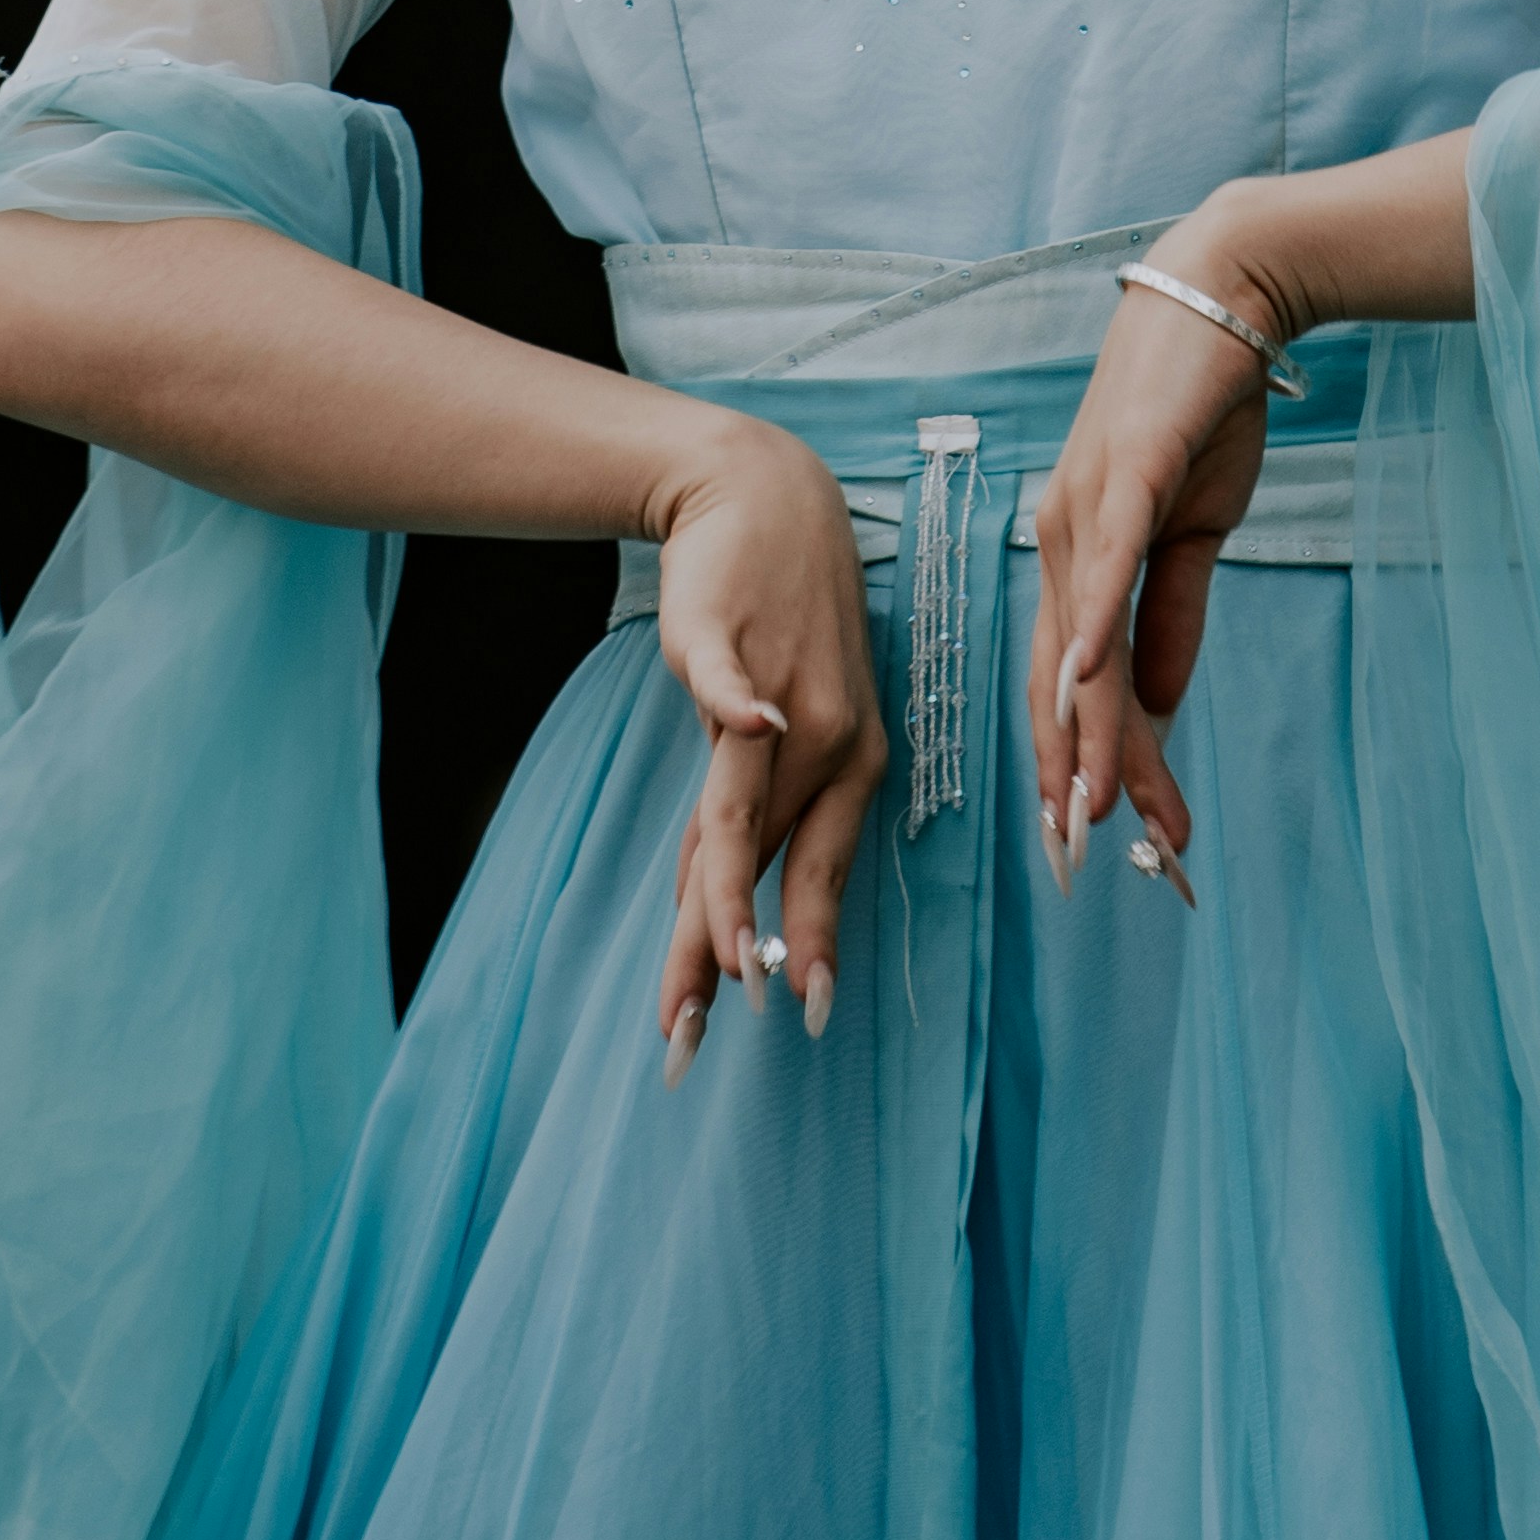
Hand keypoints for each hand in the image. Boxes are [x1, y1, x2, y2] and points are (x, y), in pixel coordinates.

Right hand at [645, 410, 892, 1074]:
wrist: (763, 498)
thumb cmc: (777, 625)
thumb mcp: (779, 726)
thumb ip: (746, 815)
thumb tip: (713, 911)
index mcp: (849, 766)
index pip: (811, 874)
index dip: (798, 947)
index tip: (794, 1020)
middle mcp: (825, 738)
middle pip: (761, 865)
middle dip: (728, 957)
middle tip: (690, 1041)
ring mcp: (778, 688)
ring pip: (740, 807)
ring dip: (730, 883)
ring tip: (720, 963)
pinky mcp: (727, 636)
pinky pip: (729, 679)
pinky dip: (735, 704)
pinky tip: (746, 727)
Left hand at [1022, 213, 1291, 896]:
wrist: (1223, 297)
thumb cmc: (1203, 410)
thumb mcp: (1193, 531)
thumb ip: (1170, 615)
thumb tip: (1158, 701)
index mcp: (1076, 556)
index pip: (1073, 684)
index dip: (1078, 762)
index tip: (1091, 840)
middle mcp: (1064, 538)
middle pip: (1067, 682)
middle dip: (1079, 774)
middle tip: (1089, 859)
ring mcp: (1089, 504)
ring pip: (1084, 642)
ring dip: (1088, 730)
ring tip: (1093, 810)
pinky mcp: (1129, 469)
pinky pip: (1109, 561)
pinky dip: (1097, 622)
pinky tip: (1090, 678)